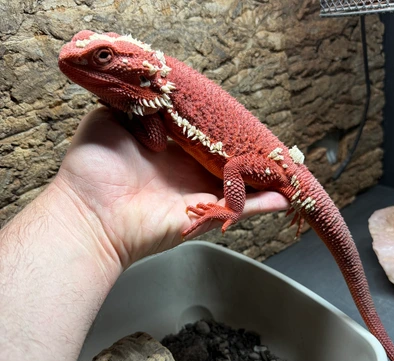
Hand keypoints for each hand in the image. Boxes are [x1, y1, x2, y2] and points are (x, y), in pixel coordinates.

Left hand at [57, 107, 288, 266]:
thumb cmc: (92, 169)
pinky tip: (285, 195)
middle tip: (267, 144)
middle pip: (223, 162)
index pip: (202, 139)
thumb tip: (152, 93)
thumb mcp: (110, 119)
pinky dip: (264, 204)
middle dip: (245, 154)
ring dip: (262, 178)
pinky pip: (239, 208)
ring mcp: (196, 194)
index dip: (219, 132)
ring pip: (238, 185)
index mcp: (168, 152)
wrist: (88, 212)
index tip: (236, 122)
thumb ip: (136, 106)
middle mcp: (185, 172)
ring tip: (285, 168)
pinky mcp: (204, 213)